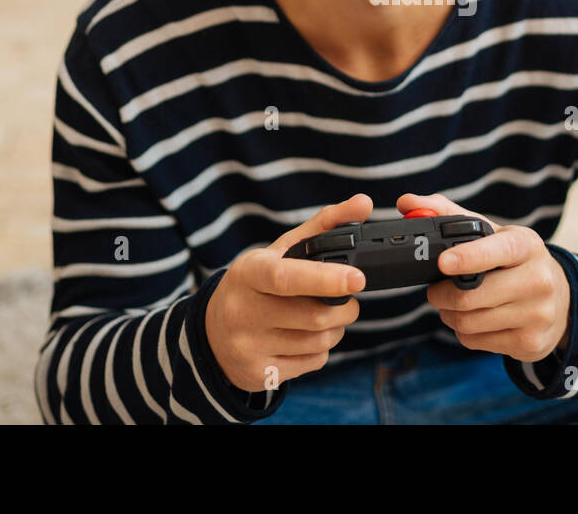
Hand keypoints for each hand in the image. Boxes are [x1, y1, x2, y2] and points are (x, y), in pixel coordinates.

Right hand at [205, 194, 371, 391]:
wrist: (213, 331)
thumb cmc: (258, 283)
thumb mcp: (282, 250)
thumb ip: (325, 225)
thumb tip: (364, 203)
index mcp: (249, 273)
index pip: (286, 278)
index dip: (325, 279)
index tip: (358, 279)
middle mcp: (243, 311)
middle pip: (315, 316)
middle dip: (345, 307)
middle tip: (348, 296)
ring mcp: (248, 346)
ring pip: (319, 341)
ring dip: (336, 328)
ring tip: (325, 315)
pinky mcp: (259, 374)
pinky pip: (313, 362)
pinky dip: (321, 348)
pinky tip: (305, 336)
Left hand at [398, 193, 570, 363]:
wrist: (560, 298)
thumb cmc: (514, 261)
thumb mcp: (491, 233)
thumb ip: (447, 214)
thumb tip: (406, 202)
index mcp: (526, 245)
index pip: (499, 251)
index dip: (469, 258)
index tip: (443, 262)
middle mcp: (538, 279)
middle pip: (472, 296)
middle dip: (441, 294)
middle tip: (435, 289)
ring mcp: (537, 314)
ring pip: (469, 322)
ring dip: (450, 314)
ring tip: (455, 304)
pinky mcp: (530, 343)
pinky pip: (475, 341)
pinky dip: (465, 332)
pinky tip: (475, 319)